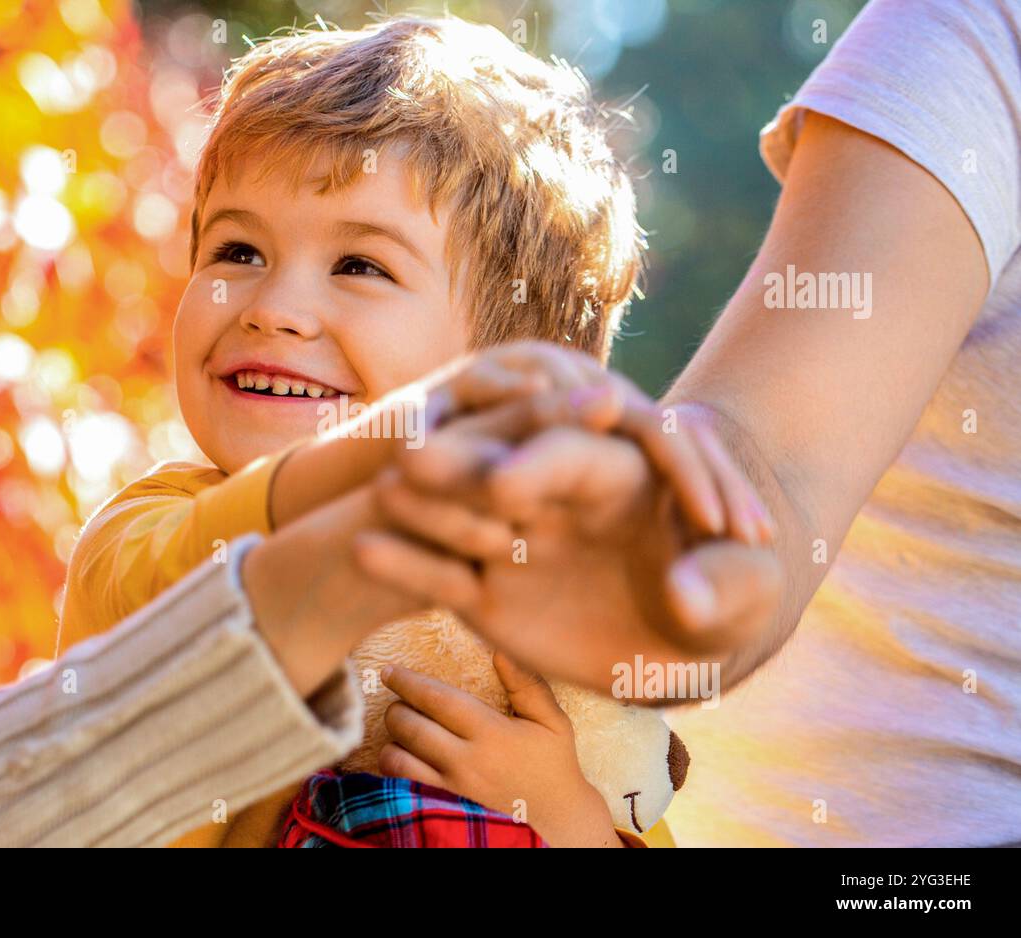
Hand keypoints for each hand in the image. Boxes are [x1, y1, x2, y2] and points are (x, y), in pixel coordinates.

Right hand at [355, 394, 781, 694]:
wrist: (681, 655)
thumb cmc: (724, 606)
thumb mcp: (745, 596)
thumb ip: (728, 585)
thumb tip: (684, 598)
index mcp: (620, 473)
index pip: (574, 448)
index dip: (543, 459)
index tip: (507, 488)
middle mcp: (556, 498)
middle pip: (500, 465)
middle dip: (460, 464)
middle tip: (411, 458)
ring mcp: (514, 541)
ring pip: (460, 512)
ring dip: (425, 503)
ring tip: (379, 499)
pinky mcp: (489, 594)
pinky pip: (441, 577)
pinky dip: (407, 565)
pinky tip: (363, 553)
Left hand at [377, 653, 620, 846]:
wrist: (557, 818)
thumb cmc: (553, 762)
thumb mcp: (551, 720)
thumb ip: (526, 683)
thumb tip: (499, 647)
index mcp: (492, 733)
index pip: (437, 699)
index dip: (408, 682)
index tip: (390, 670)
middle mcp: (467, 761)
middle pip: (410, 726)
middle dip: (397, 707)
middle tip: (399, 699)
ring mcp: (452, 787)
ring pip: (398, 757)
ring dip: (393, 737)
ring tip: (402, 726)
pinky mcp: (443, 805)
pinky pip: (401, 783)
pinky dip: (393, 765)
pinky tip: (402, 753)